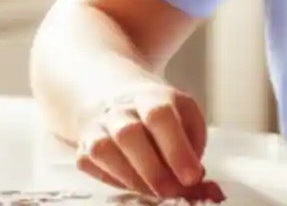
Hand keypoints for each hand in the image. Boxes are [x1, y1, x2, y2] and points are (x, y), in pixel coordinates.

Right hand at [74, 81, 225, 202]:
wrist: (115, 97)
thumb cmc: (159, 115)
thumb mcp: (185, 118)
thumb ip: (195, 149)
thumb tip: (203, 187)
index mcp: (152, 96)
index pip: (160, 116)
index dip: (177, 148)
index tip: (193, 176)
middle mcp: (120, 108)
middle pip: (129, 135)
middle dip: (154, 171)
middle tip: (173, 191)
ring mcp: (97, 127)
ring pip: (104, 150)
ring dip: (133, 179)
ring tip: (156, 191)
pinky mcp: (82, 147)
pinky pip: (91, 166)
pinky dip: (114, 181)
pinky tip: (134, 183)